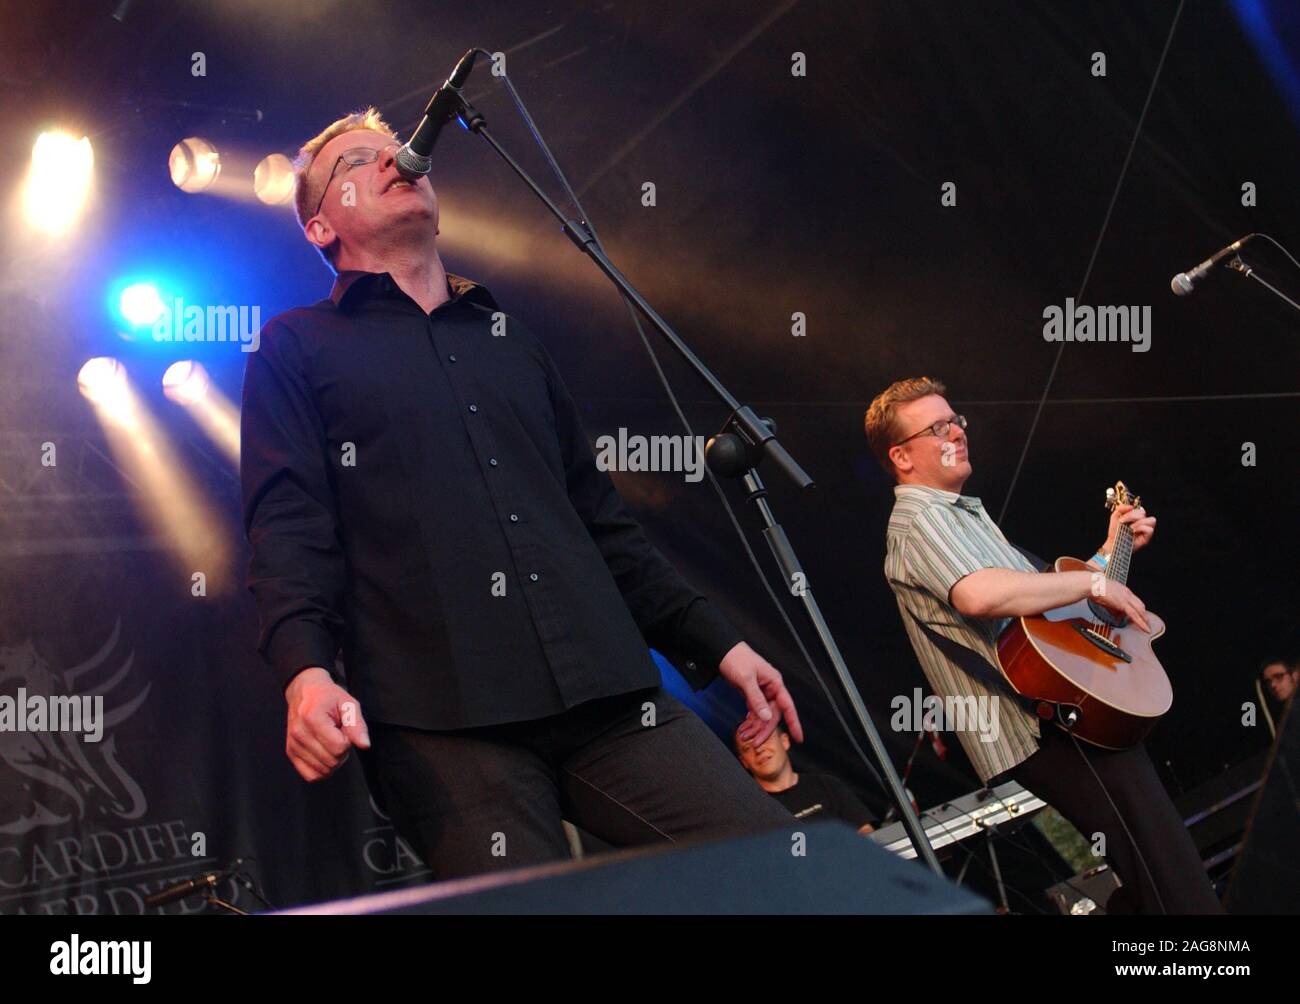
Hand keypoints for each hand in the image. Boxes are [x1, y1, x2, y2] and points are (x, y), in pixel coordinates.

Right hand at [284, 667, 370, 781]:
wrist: (304, 693)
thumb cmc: (329, 698)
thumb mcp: (348, 704)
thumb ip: (357, 725)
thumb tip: (365, 745)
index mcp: (312, 718)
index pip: (339, 747)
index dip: (348, 741)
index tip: (344, 729)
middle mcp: (299, 733)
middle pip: (331, 761)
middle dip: (342, 752)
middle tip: (339, 735)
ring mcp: (293, 745)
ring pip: (323, 771)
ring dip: (333, 760)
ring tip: (330, 742)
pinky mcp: (291, 753)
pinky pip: (311, 775)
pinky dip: (322, 770)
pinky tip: (325, 754)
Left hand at [720, 642, 803, 747]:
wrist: (722, 651)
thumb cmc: (736, 658)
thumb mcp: (746, 679)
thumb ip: (756, 698)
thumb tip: (766, 716)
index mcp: (774, 682)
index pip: (787, 706)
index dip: (794, 723)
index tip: (798, 737)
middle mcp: (770, 688)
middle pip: (772, 715)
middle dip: (764, 730)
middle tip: (756, 742)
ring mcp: (761, 692)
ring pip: (763, 715)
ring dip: (755, 727)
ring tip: (745, 736)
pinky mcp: (751, 694)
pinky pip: (754, 711)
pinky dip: (750, 721)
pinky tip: (745, 728)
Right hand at [1090, 578, 1150, 632]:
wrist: (1092, 584)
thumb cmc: (1094, 588)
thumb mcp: (1105, 597)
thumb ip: (1111, 607)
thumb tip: (1114, 615)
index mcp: (1123, 589)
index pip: (1135, 600)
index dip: (1138, 608)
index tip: (1140, 614)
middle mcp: (1127, 593)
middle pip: (1140, 605)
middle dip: (1144, 614)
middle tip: (1146, 622)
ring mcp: (1126, 598)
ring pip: (1140, 611)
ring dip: (1144, 620)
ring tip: (1147, 628)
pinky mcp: (1123, 604)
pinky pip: (1135, 615)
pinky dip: (1141, 623)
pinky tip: (1144, 628)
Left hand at [1103, 502, 1155, 555]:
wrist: (1113, 542)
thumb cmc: (1115, 531)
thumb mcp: (1115, 516)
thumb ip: (1121, 508)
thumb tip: (1131, 507)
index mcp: (1136, 516)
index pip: (1140, 509)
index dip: (1131, 511)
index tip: (1121, 517)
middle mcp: (1142, 522)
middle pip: (1144, 512)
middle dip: (1132, 516)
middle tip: (1123, 522)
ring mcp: (1146, 529)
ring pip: (1151, 520)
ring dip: (1138, 522)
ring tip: (1130, 528)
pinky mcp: (1147, 537)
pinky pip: (1150, 529)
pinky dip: (1141, 528)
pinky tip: (1133, 531)